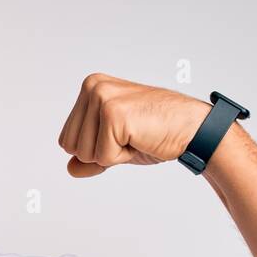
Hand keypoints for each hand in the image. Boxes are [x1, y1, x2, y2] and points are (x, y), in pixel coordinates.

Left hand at [57, 73, 209, 176]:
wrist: (190, 129)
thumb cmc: (156, 133)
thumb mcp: (115, 146)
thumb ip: (89, 157)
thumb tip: (69, 169)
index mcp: (90, 87)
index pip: (66, 140)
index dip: (95, 149)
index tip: (122, 134)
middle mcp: (92, 86)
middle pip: (70, 147)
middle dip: (101, 152)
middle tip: (130, 136)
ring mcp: (102, 98)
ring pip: (84, 154)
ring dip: (112, 154)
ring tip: (135, 135)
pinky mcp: (113, 114)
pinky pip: (102, 157)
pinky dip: (122, 157)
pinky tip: (140, 138)